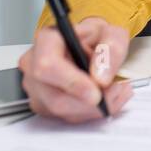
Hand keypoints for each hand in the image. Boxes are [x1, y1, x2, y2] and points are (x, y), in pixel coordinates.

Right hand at [18, 17, 134, 121]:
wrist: (94, 45)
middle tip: (116, 91)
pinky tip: (106, 99)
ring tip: (116, 92)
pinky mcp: (44, 105)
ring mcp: (36, 87)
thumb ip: (111, 50)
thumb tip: (101, 78)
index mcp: (47, 40)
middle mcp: (34, 64)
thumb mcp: (113, 33)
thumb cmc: (97, 37)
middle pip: (55, 96)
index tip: (96, 92)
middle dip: (90, 103)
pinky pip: (66, 117)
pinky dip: (91, 112)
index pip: (48, 65)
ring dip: (94, 108)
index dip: (72, 82)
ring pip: (62, 111)